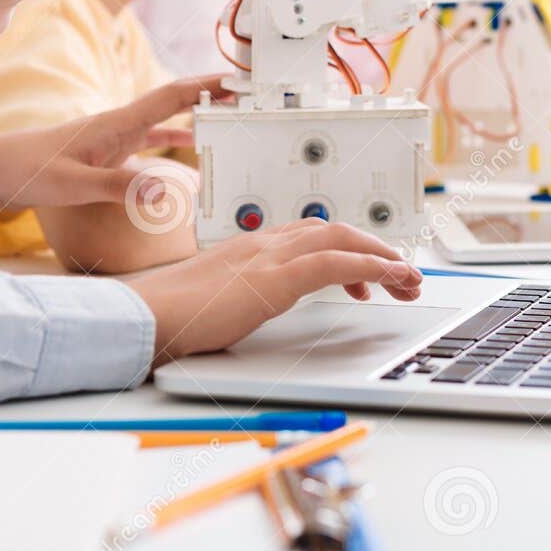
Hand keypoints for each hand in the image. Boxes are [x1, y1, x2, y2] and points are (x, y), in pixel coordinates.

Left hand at [0, 76, 226, 236]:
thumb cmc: (28, 171)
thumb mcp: (75, 184)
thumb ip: (118, 187)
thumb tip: (162, 192)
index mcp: (116, 123)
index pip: (172, 96)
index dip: (207, 86)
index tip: (239, 79)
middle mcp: (119, 124)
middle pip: (176, 102)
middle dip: (212, 95)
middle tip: (249, 94)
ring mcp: (113, 136)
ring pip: (165, 120)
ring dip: (196, 116)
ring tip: (228, 117)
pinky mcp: (105, 151)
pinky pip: (149, 141)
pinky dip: (173, 141)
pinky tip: (187, 152)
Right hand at [125, 219, 423, 362]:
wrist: (141, 318)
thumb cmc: (167, 318)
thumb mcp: (215, 304)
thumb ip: (239, 300)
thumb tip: (248, 314)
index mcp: (250, 248)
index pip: (312, 236)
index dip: (349, 251)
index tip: (368, 280)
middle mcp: (264, 244)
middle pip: (335, 232)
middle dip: (376, 251)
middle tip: (404, 278)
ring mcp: (269, 256)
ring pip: (343, 241)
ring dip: (383, 258)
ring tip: (409, 280)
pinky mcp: (274, 278)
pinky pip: (336, 264)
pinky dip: (371, 267)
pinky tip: (390, 279)